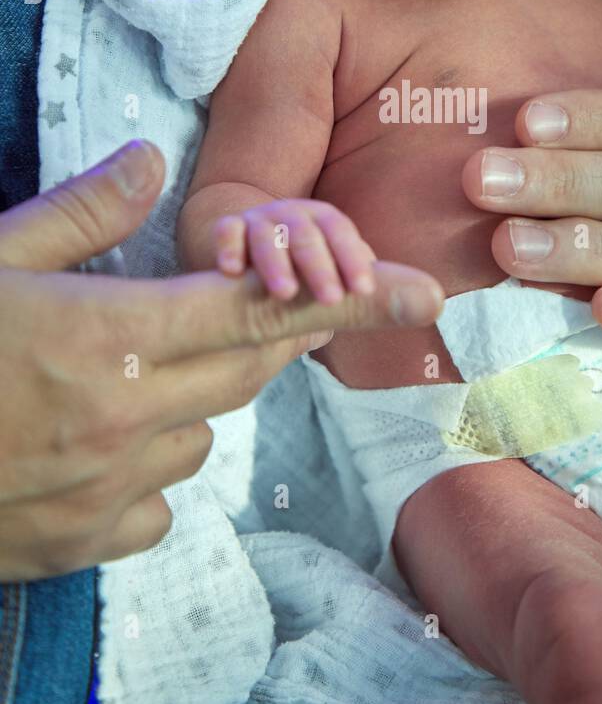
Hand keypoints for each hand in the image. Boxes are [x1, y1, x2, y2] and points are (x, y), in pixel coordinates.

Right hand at [0, 142, 442, 579]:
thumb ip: (80, 213)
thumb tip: (148, 157)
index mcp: (110, 334)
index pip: (260, 307)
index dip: (347, 294)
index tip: (421, 288)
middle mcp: (127, 416)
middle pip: (248, 367)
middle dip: (254, 332)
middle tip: (217, 308)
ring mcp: (106, 491)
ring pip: (201, 432)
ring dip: (183, 398)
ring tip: (104, 377)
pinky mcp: (78, 546)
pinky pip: (155, 507)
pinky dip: (143, 474)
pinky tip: (88, 447)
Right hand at [214, 198, 376, 303]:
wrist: (256, 250)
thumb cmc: (307, 271)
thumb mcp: (338, 275)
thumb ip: (374, 288)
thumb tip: (434, 301)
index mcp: (323, 221)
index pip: (341, 233)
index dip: (353, 259)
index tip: (364, 289)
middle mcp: (292, 215)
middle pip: (306, 235)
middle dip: (320, 267)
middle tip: (332, 300)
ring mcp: (259, 220)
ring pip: (267, 236)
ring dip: (276, 263)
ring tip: (285, 294)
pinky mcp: (229, 230)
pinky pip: (226, 232)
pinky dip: (228, 249)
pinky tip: (231, 272)